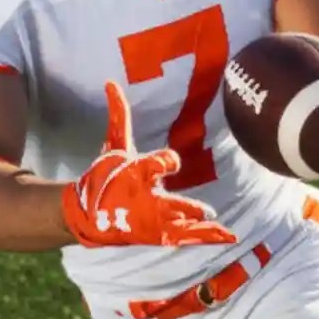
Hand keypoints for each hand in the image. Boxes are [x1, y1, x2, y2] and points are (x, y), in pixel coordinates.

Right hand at [62, 81, 238, 247]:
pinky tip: (228, 237)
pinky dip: (204, 237)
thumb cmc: (105, 175)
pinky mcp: (158, 234)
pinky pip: (183, 236)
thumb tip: (111, 81)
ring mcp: (152, 220)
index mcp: (134, 174)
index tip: (172, 161)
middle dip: (182, 207)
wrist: (91, 215)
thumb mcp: (114, 144)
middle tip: (205, 211)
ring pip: (179, 224)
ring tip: (224, 232)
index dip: (165, 162)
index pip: (154, 165)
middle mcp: (144, 199)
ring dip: (199, 228)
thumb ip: (119, 115)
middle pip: (166, 203)